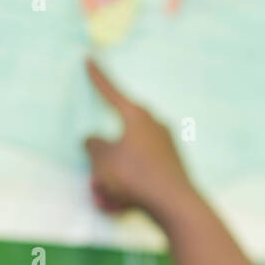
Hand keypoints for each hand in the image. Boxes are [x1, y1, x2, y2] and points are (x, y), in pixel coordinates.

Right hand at [84, 57, 195, 224]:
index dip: (98, 77)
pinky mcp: (170, 168)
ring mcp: (165, 147)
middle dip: (103, 164)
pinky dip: (128, 191)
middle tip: (99, 184)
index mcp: (137, 116)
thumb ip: (93, 145)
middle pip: (117, 140)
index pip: (112, 91)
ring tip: (109, 200)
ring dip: (113, 182)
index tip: (89, 59)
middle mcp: (154, 126)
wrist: (175, 205)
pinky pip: (140, 177)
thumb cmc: (135, 176)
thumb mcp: (103, 160)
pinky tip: (123, 206)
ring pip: (126, 163)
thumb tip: (94, 139)